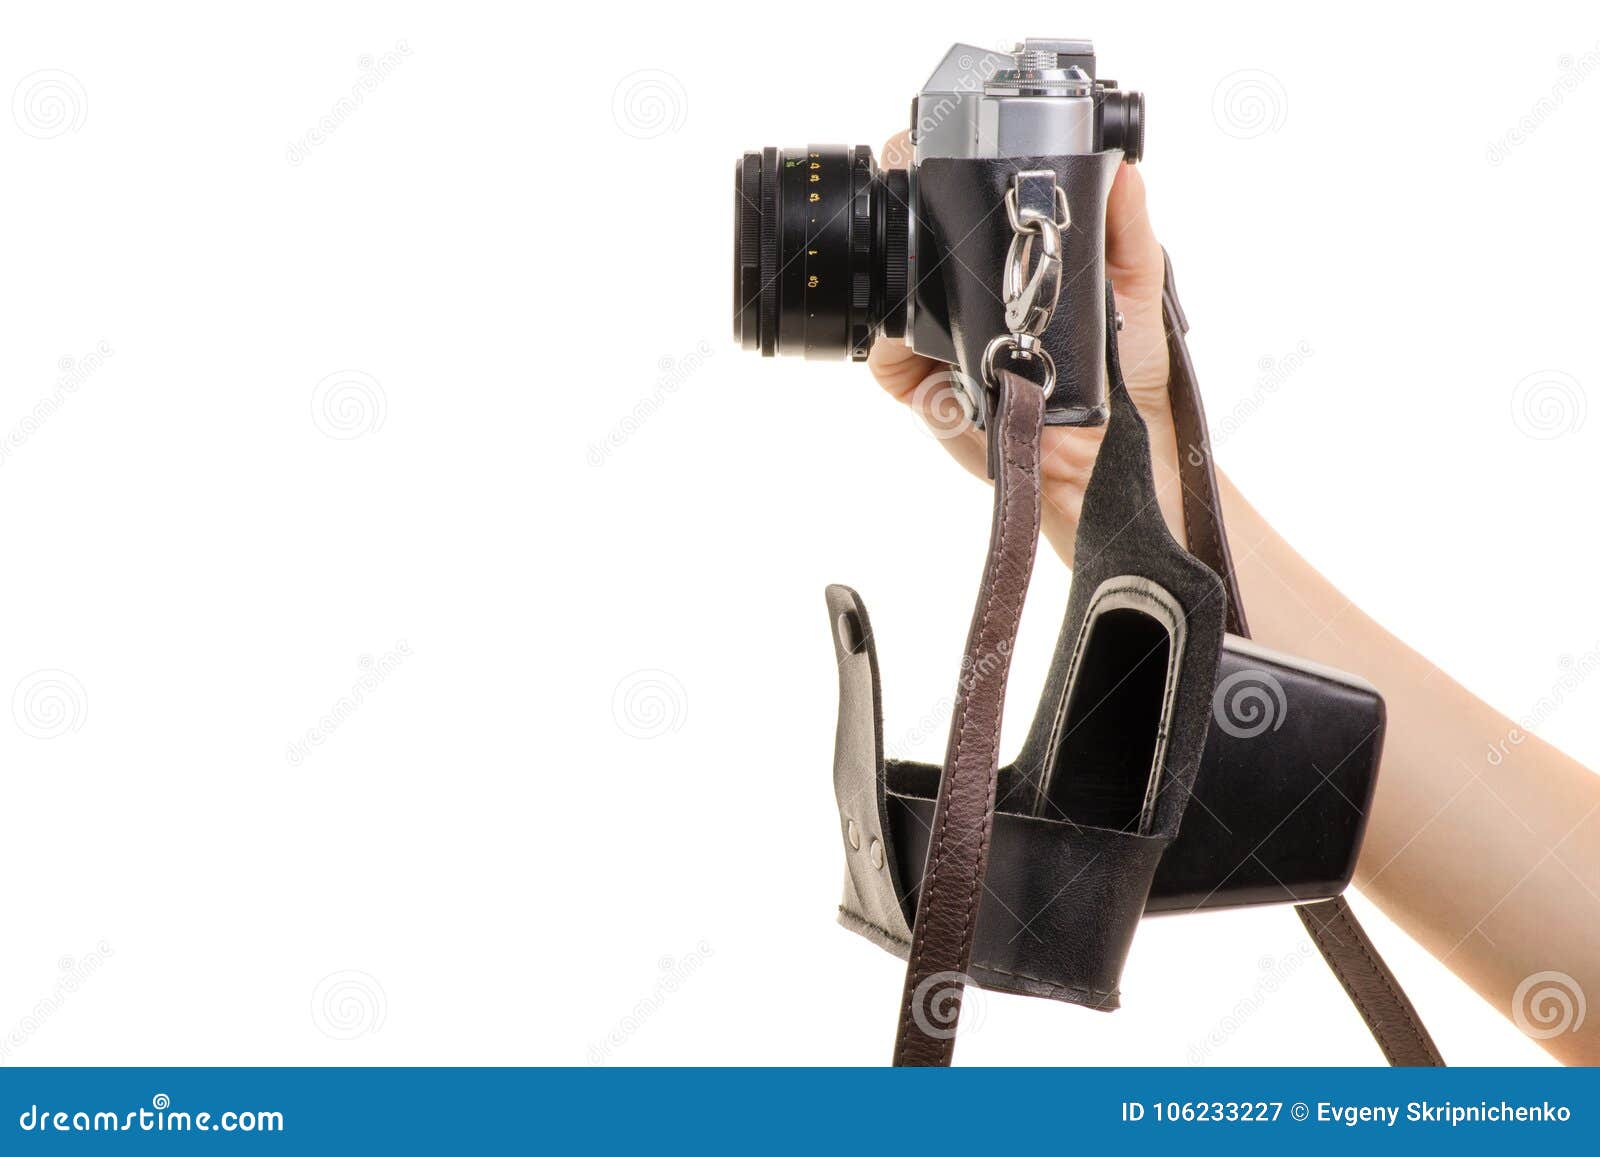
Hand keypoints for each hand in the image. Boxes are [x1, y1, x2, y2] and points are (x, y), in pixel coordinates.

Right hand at [867, 131, 1184, 564]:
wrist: (1110, 448)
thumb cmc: (1126, 367)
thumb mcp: (1134, 283)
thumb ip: (1125, 227)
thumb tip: (1123, 173)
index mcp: (1003, 256)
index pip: (955, 197)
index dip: (937, 166)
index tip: (940, 149)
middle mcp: (961, 292)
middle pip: (908, 235)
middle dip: (907, 211)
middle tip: (925, 200)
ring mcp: (934, 336)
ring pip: (890, 292)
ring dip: (903, 277)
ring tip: (939, 275)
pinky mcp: (919, 383)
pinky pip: (886, 352)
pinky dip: (896, 341)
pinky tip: (932, 340)